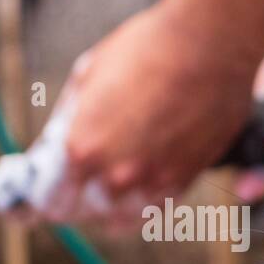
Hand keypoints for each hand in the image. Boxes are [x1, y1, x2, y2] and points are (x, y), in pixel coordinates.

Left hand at [56, 0, 259, 223]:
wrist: (209, 47)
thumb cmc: (148, 49)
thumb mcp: (89, 74)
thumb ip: (74, 117)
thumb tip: (64, 138)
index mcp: (83, 147)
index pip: (55, 197)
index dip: (53, 192)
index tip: (56, 186)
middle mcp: (119, 173)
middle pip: (91, 210)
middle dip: (85, 197)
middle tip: (85, 185)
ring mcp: (157, 180)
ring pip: (127, 217)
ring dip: (117, 206)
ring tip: (115, 191)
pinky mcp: (189, 177)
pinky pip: (160, 205)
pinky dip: (147, 199)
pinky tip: (143, 183)